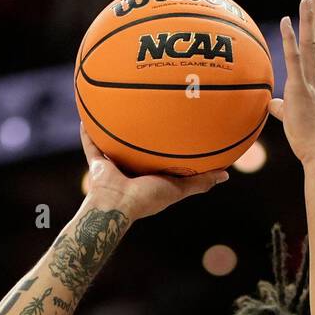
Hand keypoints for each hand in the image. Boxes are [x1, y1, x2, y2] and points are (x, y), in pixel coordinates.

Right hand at [79, 122, 228, 220]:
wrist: (116, 206)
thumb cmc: (147, 199)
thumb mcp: (178, 189)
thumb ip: (200, 182)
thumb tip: (226, 174)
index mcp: (149, 178)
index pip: (160, 159)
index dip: (166, 147)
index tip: (177, 130)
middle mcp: (130, 172)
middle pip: (136, 150)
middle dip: (141, 135)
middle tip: (149, 112)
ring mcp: (112, 168)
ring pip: (113, 145)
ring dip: (113, 130)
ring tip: (118, 108)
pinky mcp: (96, 164)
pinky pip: (91, 144)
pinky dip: (88, 132)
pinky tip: (89, 112)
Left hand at [269, 0, 314, 167]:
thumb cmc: (310, 142)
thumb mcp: (297, 120)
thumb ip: (285, 108)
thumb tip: (273, 104)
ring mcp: (314, 82)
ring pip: (312, 44)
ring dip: (308, 19)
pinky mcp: (301, 89)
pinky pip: (295, 58)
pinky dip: (290, 38)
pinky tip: (286, 21)